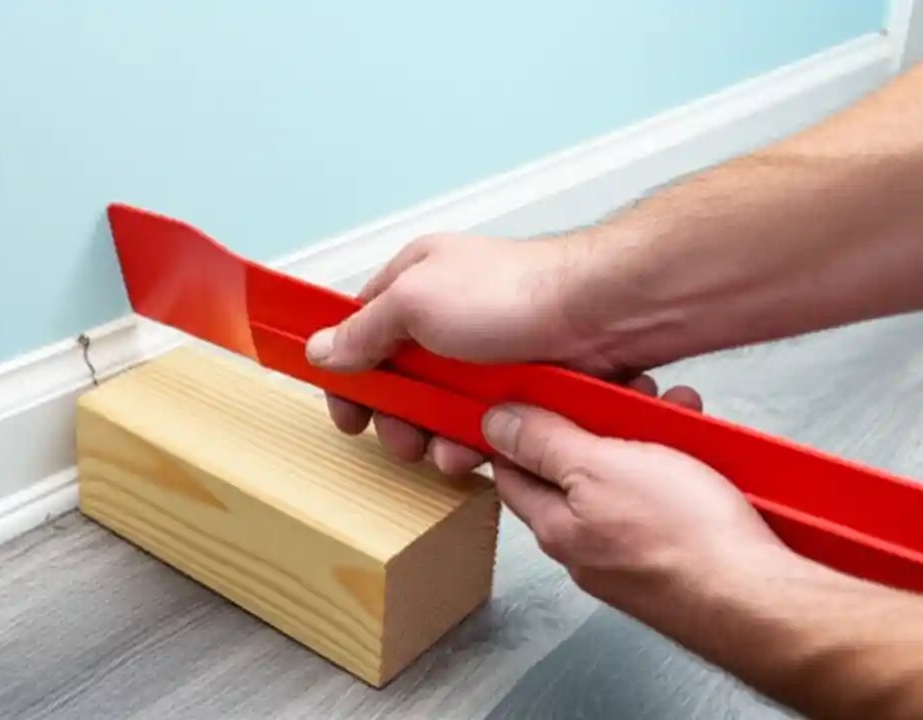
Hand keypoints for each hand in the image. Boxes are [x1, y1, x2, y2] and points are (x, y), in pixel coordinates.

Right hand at [305, 231, 699, 472]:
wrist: (602, 315)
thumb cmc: (514, 293)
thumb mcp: (416, 302)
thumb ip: (364, 330)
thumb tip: (321, 349)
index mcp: (416, 281)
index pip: (360, 330)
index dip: (347, 374)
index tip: (346, 413)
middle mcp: (447, 315)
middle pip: (399, 379)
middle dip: (397, 418)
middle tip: (401, 442)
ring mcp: (483, 353)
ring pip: (440, 409)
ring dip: (436, 438)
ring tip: (445, 454)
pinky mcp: (517, 384)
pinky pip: (481, 424)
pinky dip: (475, 443)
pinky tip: (479, 453)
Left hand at [482, 401, 789, 615]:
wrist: (758, 596)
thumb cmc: (685, 537)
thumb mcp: (598, 467)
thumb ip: (543, 443)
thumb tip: (495, 424)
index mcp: (555, 527)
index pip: (513, 469)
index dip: (522, 424)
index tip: (543, 391)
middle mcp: (587, 547)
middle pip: (576, 468)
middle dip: (604, 420)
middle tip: (634, 391)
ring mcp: (633, 554)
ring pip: (626, 478)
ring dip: (649, 436)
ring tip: (679, 411)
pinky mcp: (677, 557)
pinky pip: (664, 500)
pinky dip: (680, 465)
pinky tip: (703, 448)